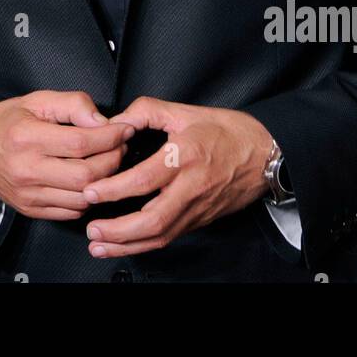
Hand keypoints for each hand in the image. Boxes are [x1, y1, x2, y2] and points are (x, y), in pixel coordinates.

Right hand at [0, 90, 132, 219]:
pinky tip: (90, 181)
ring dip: (105, 182)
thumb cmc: (8, 122)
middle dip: (113, 160)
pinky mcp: (31, 210)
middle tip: (121, 146)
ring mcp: (29, 195)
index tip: (124, 129)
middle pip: (85, 175)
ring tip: (109, 163)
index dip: (110, 137)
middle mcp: (26, 170)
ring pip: (82, 198)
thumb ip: (72, 104)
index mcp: (26, 138)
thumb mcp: (37, 100)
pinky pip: (71, 211)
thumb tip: (103, 122)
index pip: (80, 143)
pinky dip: (88, 198)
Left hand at [79, 97, 272, 258]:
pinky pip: (170, 237)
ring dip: (127, 244)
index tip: (90, 191)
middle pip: (153, 219)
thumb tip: (116, 121)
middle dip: (118, 229)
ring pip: (160, 235)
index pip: (145, 179)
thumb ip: (147, 111)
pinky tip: (125, 245)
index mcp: (186, 155)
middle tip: (92, 228)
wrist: (266, 154)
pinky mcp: (200, 219)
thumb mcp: (186, 111)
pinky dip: (144, 245)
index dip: (114, 189)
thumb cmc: (228, 131)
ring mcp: (197, 207)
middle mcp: (192, 187)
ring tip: (99, 245)